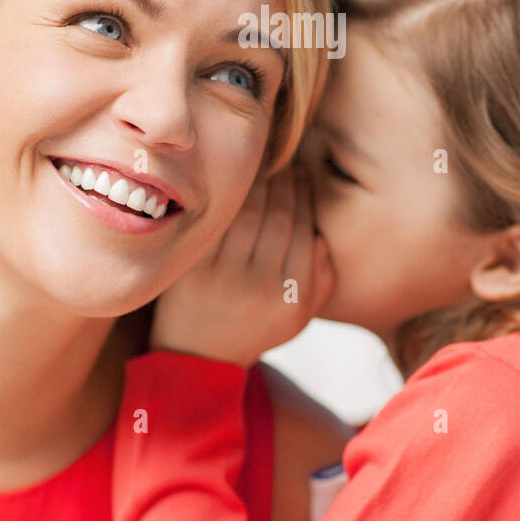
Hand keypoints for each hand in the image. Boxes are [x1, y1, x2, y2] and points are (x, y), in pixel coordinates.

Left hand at [149, 163, 334, 368]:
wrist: (197, 357)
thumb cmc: (255, 328)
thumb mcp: (298, 317)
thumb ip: (321, 281)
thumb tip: (324, 237)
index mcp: (292, 298)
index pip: (306, 231)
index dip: (306, 196)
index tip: (304, 175)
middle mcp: (261, 288)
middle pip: (280, 217)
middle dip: (287, 183)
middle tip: (288, 163)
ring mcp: (225, 278)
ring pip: (250, 213)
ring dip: (261, 183)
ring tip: (266, 168)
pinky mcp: (194, 269)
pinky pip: (219, 222)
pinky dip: (230, 198)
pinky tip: (237, 185)